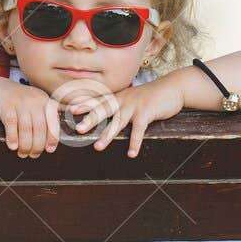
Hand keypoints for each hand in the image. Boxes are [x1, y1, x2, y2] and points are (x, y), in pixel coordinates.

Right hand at [0, 77, 59, 157]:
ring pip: (26, 128)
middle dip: (37, 145)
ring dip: (25, 145)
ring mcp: (19, 102)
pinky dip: (13, 137)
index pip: (52, 121)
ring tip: (23, 154)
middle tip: (33, 155)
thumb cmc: (19, 100)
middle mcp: (34, 100)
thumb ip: (47, 116)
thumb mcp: (36, 103)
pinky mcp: (6, 105)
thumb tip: (56, 138)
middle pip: (39, 127)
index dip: (52, 137)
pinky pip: (11, 124)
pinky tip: (13, 146)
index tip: (50, 150)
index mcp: (44, 100)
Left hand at [70, 77, 185, 156]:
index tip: (68, 109)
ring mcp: (134, 106)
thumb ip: (118, 104)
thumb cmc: (149, 96)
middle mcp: (122, 100)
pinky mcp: (146, 112)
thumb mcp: (131, 98)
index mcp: (117, 97)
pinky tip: (131, 154)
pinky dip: (135, 142)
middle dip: (90, 119)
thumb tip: (105, 113)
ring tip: (98, 147)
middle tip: (78, 129)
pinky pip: (139, 130)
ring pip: (118, 122)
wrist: (172, 88)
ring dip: (108, 135)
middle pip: (104, 109)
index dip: (83, 104)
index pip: (97, 100)